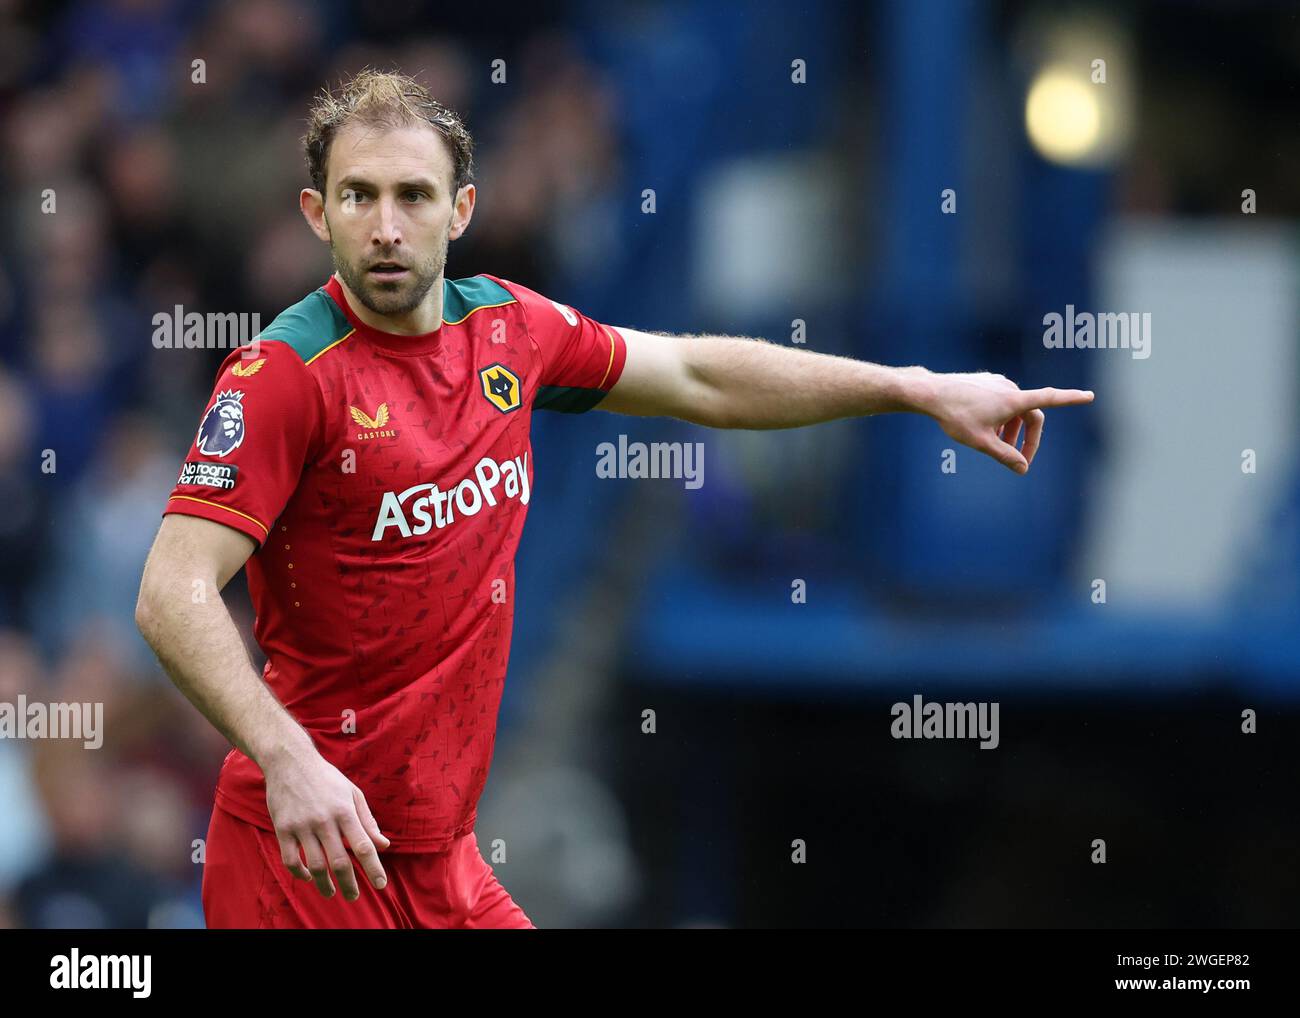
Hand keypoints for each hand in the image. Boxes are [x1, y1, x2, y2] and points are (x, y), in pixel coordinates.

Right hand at [263, 748, 391, 899]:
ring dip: (324, 884)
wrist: (290, 761)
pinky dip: (300, 873)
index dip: (373, 868)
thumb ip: (367, 821)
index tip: (381, 885)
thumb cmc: (326, 778)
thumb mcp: (352, 793)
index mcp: (345, 811)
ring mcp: (301, 825)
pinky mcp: (282, 828)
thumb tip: (384, 844)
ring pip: (315, 865)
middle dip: (349, 884)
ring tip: (331, 893)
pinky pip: (290, 859)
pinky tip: (308, 877)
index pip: (363, 845)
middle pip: (339, 861)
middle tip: (353, 897)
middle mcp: (324, 820)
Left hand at [919, 370, 1093, 473]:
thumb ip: (1004, 456)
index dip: (1071, 398)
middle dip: (1027, 439)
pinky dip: (1000, 419)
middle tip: (1020, 461)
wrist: (930, 394)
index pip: (1050, 398)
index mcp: (1014, 400)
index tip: (1089, 396)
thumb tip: (1023, 468)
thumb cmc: (955, 417)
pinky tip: (984, 429)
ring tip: (996, 445)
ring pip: (1014, 410)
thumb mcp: (981, 442)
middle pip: (1030, 416)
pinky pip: (1001, 402)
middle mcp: (1009, 388)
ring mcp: (997, 383)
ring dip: (1012, 430)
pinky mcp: (985, 382)